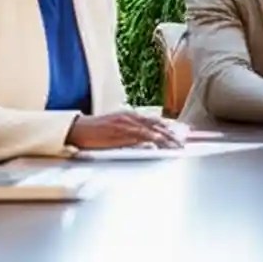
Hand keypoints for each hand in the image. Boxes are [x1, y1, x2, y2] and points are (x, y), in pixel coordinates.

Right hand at [65, 111, 182, 149]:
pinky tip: (158, 143)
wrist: (77, 129)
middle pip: (157, 125)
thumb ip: (133, 134)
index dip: (171, 127)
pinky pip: (138, 135)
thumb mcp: (117, 129)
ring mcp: (125, 123)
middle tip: (185, 141)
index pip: (155, 121)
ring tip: (176, 145)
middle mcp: (130, 117)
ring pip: (151, 129)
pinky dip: (150, 139)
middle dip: (172, 133)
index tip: (184, 132)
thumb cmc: (96, 132)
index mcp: (131, 116)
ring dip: (165, 137)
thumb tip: (148, 142)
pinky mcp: (119, 131)